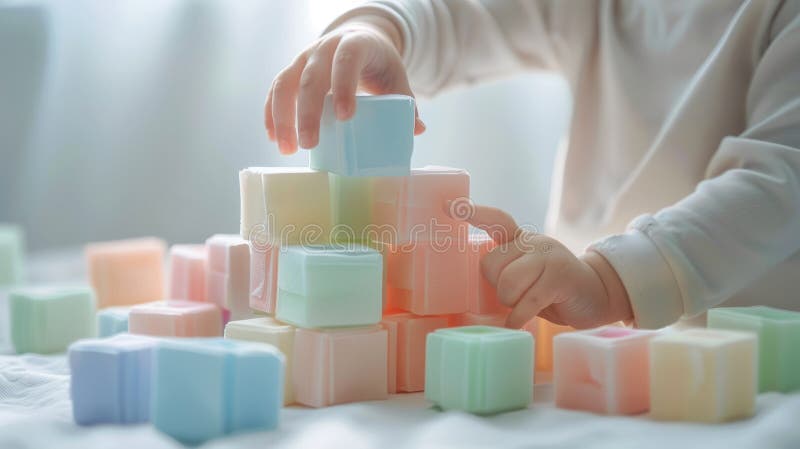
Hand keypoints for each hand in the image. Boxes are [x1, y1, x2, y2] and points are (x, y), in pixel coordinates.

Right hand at [265, 16, 424, 154]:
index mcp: (355, 44)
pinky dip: (272, 113)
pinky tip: (274, 137)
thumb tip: (417, 130)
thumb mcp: (396, 78)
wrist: (358, 40)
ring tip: (287, 149)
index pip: (347, 60)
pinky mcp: (292, 70)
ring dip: (283, 117)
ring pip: (285, 84)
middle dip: (308, 113)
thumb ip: (406, 103)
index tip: (345, 118)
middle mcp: (325, 47)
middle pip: (311, 77)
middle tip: (310, 145)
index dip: (344, 86)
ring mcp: (305, 57)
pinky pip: (276, 89)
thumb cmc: (379, 64)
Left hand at [465, 205, 632, 328]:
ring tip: (524, 305)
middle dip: (497, 287)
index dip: (473, 212)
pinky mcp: (560, 277)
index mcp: (521, 238)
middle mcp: (533, 242)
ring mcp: (548, 256)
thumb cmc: (551, 288)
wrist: (597, 294)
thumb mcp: (527, 272)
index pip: (496, 219)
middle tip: (516, 295)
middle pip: (491, 264)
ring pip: (507, 283)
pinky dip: (518, 317)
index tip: (448, 206)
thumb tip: (476, 283)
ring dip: (510, 303)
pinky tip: (518, 322)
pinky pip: (526, 301)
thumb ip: (506, 268)